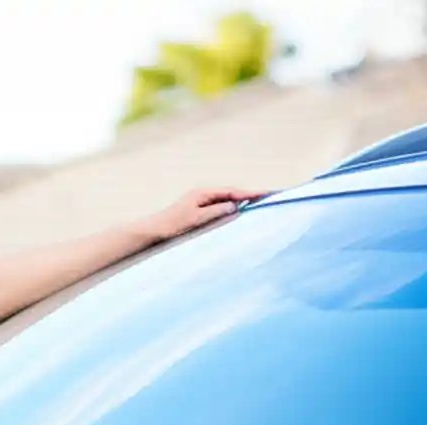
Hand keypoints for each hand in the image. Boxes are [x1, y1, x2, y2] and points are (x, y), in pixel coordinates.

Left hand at [130, 187, 269, 246]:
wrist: (153, 230)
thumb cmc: (172, 225)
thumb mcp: (196, 219)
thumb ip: (216, 212)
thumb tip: (235, 205)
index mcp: (204, 193)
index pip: (234, 192)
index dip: (252, 193)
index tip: (269, 193)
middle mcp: (204, 194)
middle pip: (233, 193)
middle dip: (252, 195)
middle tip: (273, 195)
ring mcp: (202, 202)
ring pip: (228, 200)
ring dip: (244, 201)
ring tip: (263, 202)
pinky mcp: (200, 210)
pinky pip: (221, 207)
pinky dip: (233, 208)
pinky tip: (241, 212)